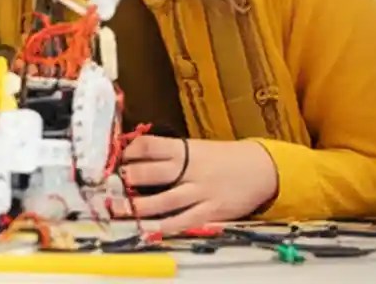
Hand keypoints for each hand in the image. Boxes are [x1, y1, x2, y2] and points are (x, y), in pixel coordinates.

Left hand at [116, 136, 276, 233]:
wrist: (263, 168)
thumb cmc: (227, 158)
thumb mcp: (198, 148)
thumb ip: (172, 153)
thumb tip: (140, 155)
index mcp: (185, 149)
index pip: (149, 146)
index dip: (128, 152)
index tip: (115, 157)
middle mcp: (191, 169)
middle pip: (153, 172)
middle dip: (129, 178)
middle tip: (113, 184)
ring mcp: (201, 190)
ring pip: (165, 199)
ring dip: (140, 206)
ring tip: (121, 208)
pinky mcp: (212, 210)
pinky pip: (186, 219)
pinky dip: (168, 225)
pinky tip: (152, 228)